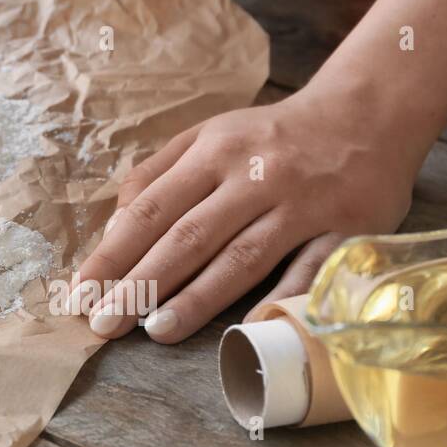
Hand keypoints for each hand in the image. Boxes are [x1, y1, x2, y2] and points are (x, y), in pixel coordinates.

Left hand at [69, 83, 418, 342]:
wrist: (364, 114)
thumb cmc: (268, 136)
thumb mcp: (206, 136)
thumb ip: (156, 175)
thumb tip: (113, 230)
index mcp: (211, 153)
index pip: (149, 210)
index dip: (112, 253)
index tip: (81, 291)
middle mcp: (252, 177)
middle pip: (187, 237)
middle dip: (140, 283)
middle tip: (103, 323)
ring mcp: (299, 204)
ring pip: (240, 257)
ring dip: (196, 298)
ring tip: (156, 331)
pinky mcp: (344, 228)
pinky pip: (308, 270)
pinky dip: (280, 299)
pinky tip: (248, 329)